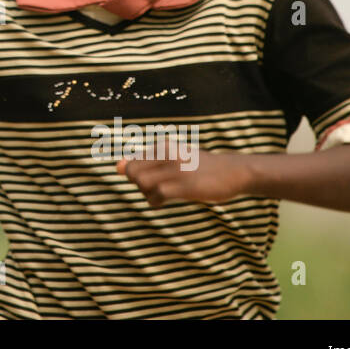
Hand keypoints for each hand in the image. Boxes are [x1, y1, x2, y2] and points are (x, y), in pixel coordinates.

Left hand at [117, 150, 254, 208]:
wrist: (233, 171)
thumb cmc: (199, 167)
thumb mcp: (173, 157)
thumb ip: (146, 161)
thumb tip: (117, 166)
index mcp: (163, 144)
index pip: (132, 163)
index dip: (137, 176)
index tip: (154, 181)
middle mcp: (168, 152)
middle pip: (132, 172)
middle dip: (138, 185)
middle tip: (154, 190)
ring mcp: (177, 169)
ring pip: (141, 183)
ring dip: (146, 194)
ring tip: (160, 196)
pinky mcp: (185, 185)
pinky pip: (156, 195)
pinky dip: (155, 202)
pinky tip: (163, 203)